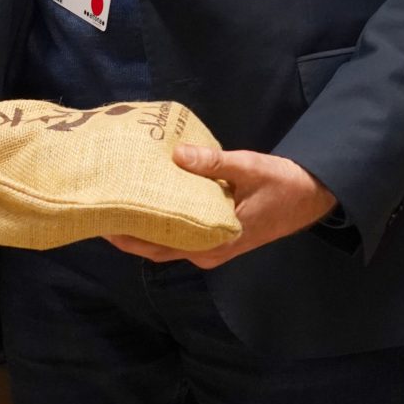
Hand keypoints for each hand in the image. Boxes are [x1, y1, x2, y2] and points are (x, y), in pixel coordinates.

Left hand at [106, 144, 338, 267]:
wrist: (311, 195)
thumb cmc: (280, 184)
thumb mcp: (248, 168)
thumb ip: (213, 163)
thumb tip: (176, 155)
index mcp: (214, 240)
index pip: (160, 247)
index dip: (128, 239)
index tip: (99, 222)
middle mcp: (207, 249)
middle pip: (154, 248)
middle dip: (123, 233)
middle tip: (92, 208)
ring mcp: (210, 243)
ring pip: (164, 241)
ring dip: (138, 227)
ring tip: (108, 202)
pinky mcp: (212, 232)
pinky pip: (176, 231)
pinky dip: (157, 220)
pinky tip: (141, 199)